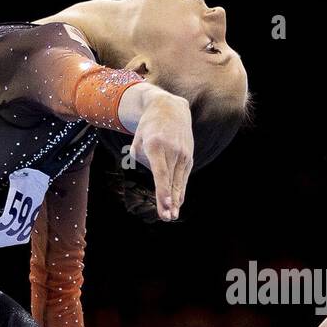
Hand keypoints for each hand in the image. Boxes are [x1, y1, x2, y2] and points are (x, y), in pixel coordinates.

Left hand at [129, 91, 192, 220]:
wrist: (170, 108)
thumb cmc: (149, 126)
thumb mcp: (138, 139)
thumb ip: (143, 160)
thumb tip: (155, 177)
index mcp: (156, 145)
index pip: (161, 173)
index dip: (163, 191)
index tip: (165, 205)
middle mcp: (172, 150)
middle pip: (170, 181)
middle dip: (169, 201)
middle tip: (167, 218)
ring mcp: (183, 153)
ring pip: (178, 181)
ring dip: (176, 200)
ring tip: (172, 216)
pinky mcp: (188, 156)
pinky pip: (183, 176)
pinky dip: (180, 190)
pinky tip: (178, 203)